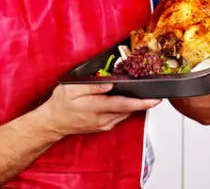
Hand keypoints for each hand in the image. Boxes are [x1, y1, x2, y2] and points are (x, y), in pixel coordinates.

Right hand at [39, 83, 160, 137]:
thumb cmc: (61, 104)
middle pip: (128, 110)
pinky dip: (126, 109)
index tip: (154, 100)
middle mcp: (102, 119)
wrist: (53, 122)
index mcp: (95, 107)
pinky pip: (119, 117)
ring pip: (125, 114)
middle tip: (155, 95)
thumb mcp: (71, 89)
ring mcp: (103, 124)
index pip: (123, 104)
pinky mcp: (103, 127)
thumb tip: (109, 83)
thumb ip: (91, 86)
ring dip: (136, 106)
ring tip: (144, 95)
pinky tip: (128, 101)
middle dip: (143, 103)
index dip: (141, 102)